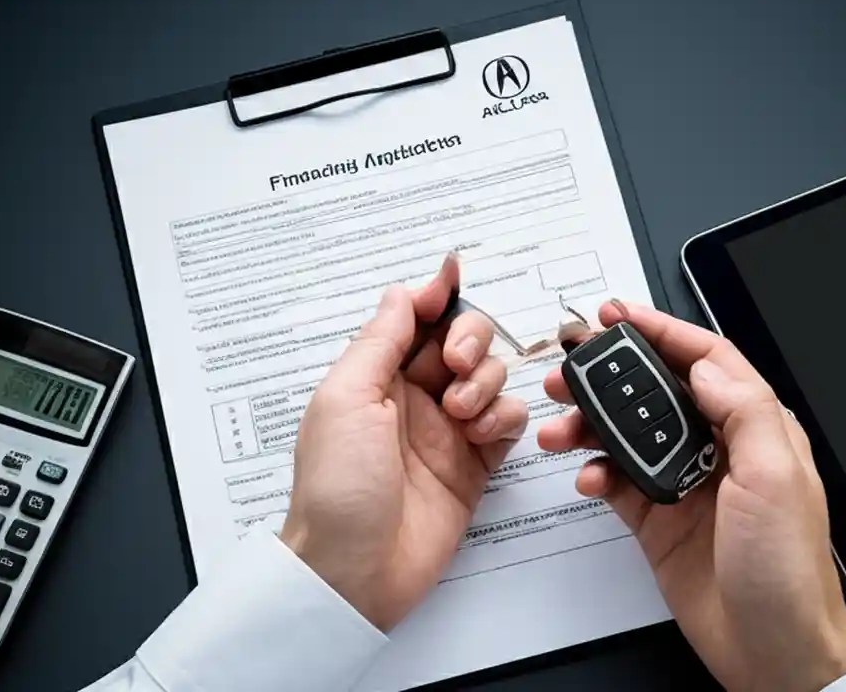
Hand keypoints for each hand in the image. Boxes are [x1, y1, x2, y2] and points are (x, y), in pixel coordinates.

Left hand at [280, 256, 527, 630]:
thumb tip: (405, 291)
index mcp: (374, 377)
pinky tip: (480, 435)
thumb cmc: (337, 487)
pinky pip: (509, 420)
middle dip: (469, 339)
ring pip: (491, 375)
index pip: (415, 321)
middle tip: (455, 365)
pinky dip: (504, 417)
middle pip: (461, 341)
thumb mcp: (345, 398)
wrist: (355, 569)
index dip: (437, 295)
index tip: (454, 276)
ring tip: (460, 415)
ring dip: (485, 381)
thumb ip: (381, 340)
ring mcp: (448, 431)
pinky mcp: (477, 465)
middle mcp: (413, 399)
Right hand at [539, 300, 845, 691]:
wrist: (773, 651)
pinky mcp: (659, 521)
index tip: (618, 316)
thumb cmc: (789, 572)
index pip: (707, 359)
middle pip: (656, 391)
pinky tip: (587, 479)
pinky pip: (617, 483)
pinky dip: (596, 476)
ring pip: (628, 434)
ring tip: (559, 426)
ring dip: (591, 425)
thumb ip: (744, 411)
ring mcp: (686, 484)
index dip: (662, 331)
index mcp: (756, 428)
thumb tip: (705, 364)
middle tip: (567, 369)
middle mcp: (720, 449)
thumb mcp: (777, 479)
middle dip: (609, 374)